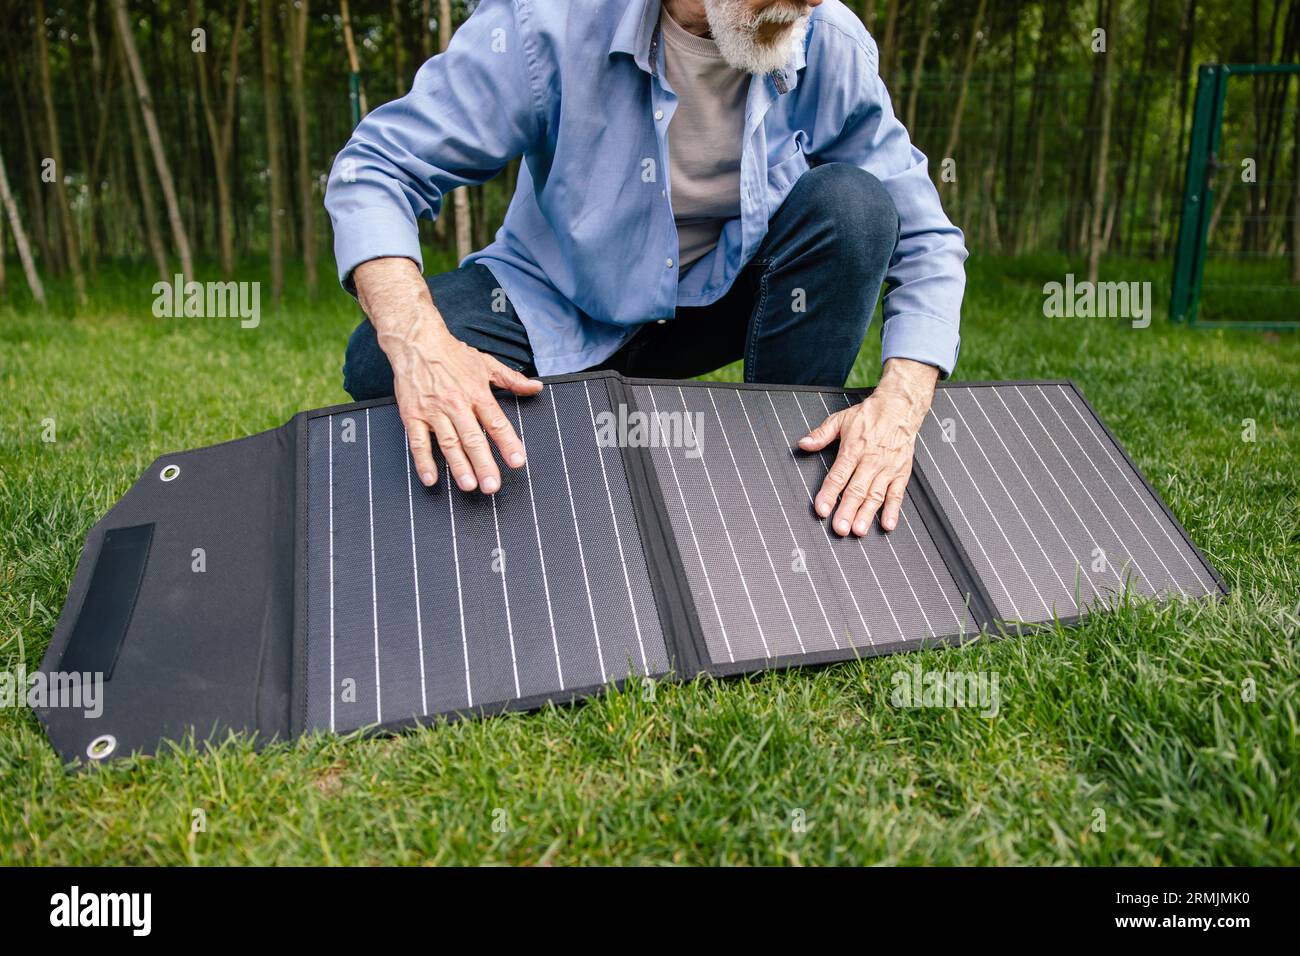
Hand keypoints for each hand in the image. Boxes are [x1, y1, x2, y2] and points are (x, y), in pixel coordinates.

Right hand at [353, 257, 542, 492]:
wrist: (416, 342)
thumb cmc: (453, 354)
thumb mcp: (486, 364)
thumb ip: (512, 380)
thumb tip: (536, 387)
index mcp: (477, 393)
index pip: (496, 422)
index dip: (508, 443)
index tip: (517, 462)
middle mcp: (456, 404)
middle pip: (473, 438)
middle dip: (484, 463)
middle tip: (492, 485)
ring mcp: (433, 411)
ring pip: (448, 443)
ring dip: (458, 466)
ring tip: (469, 485)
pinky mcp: (412, 415)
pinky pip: (418, 442)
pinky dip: (424, 461)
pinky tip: (432, 479)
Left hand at [799, 358, 938, 535]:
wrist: (899, 408)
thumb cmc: (870, 415)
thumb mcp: (840, 419)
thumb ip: (820, 434)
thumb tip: (804, 444)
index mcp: (853, 449)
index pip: (838, 475)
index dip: (828, 493)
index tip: (821, 509)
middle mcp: (870, 461)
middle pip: (856, 490)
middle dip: (847, 510)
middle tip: (840, 528)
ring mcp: (887, 469)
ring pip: (876, 495)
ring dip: (867, 514)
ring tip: (859, 530)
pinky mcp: (901, 472)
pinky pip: (897, 494)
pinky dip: (893, 510)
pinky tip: (887, 524)